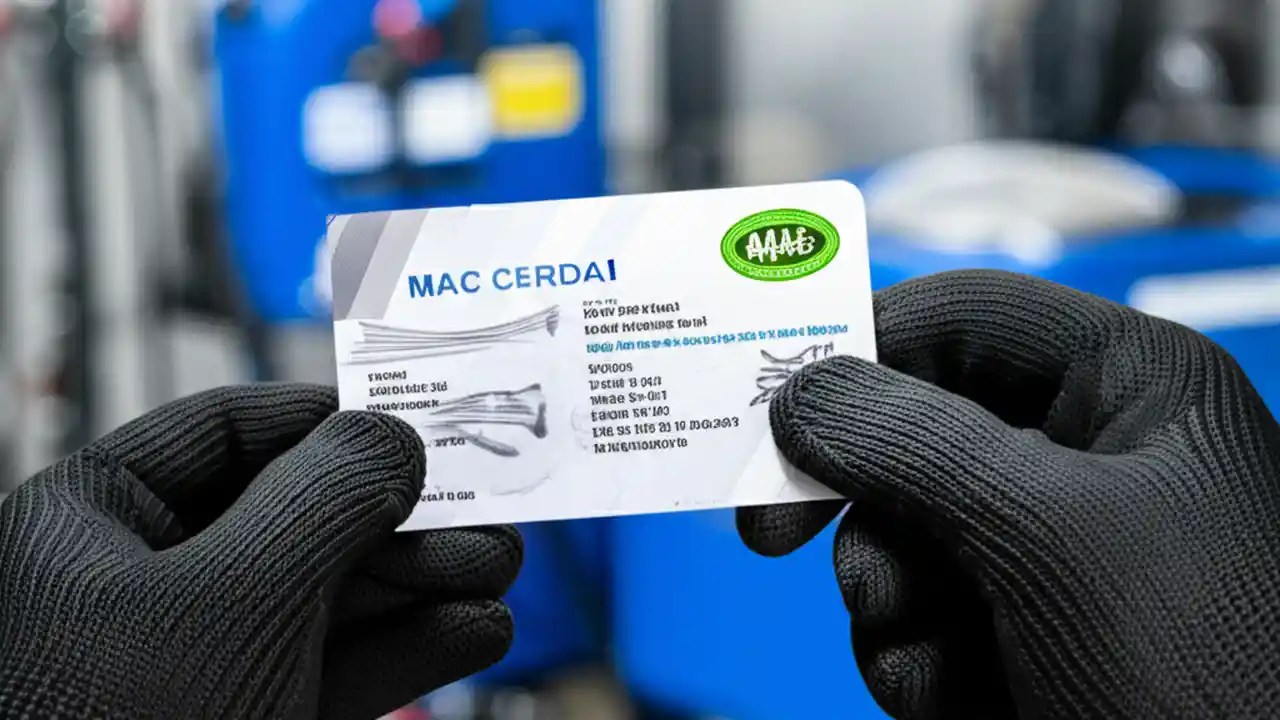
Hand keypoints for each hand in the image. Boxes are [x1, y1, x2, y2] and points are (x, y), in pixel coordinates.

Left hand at [0, 384, 521, 719]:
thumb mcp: (232, 596)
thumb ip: (324, 500)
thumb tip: (391, 437)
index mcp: (97, 524)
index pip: (223, 432)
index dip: (325, 420)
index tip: (413, 418)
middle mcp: (149, 582)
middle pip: (298, 514)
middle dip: (400, 515)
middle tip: (486, 507)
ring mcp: (202, 660)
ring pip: (330, 595)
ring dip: (422, 578)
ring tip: (498, 567)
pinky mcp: (249, 719)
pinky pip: (340, 667)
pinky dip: (410, 648)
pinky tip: (474, 628)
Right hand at [739, 271, 1279, 718]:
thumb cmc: (1208, 673)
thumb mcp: (1049, 537)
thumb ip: (913, 445)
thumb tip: (805, 390)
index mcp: (1131, 388)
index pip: (963, 318)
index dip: (861, 348)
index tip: (768, 404)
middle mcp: (1090, 458)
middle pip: (916, 432)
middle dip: (859, 501)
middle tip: (771, 533)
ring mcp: (1057, 554)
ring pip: (905, 535)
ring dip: (886, 597)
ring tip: (920, 648)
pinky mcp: (1028, 635)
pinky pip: (922, 619)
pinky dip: (915, 662)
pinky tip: (952, 698)